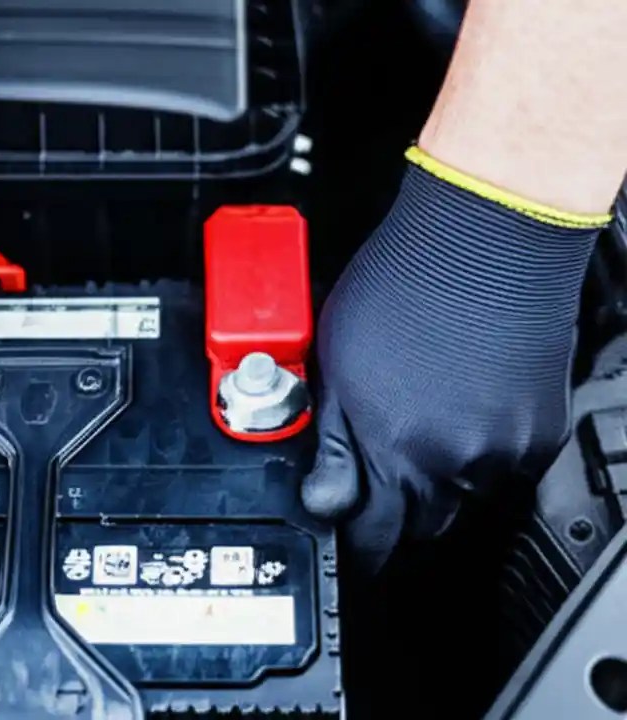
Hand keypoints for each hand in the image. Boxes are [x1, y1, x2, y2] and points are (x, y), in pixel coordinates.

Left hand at [300, 154, 599, 572]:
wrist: (486, 237)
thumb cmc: (404, 284)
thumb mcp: (335, 364)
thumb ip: (331, 443)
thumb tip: (323, 499)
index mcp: (398, 449)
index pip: (375, 539)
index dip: (359, 549)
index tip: (352, 548)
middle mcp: (459, 462)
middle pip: (422, 527)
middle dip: (394, 517)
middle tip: (376, 487)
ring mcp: (507, 449)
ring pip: (464, 501)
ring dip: (438, 486)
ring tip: (419, 430)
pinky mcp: (543, 430)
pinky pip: (504, 472)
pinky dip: (478, 459)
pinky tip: (458, 414)